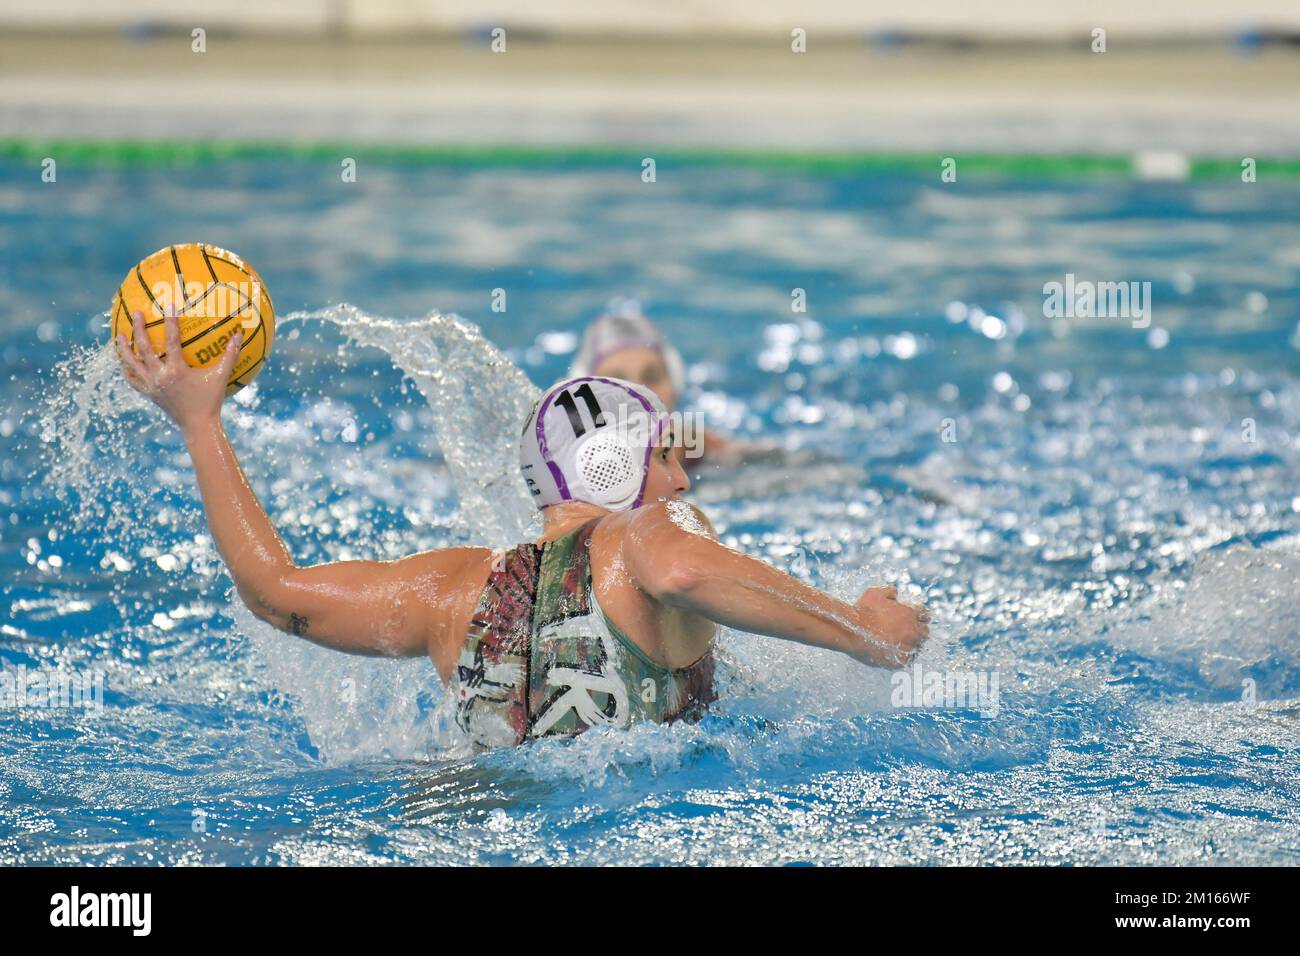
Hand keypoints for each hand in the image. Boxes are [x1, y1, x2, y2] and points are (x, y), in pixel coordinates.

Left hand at [115, 307, 242, 430]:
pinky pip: (132, 380)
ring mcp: (152, 386)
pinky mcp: (149, 394)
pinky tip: (124, 362)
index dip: (170, 321)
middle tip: (136, 313)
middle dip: (138, 329)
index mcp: (177, 370)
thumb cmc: (211, 400)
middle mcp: (161, 376)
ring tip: (119, 335)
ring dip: (124, 348)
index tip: (168, 305)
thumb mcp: (221, 377)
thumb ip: (230, 355)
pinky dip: (127, 370)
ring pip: (131, 364)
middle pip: (144, 348)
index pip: (172, 341)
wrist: (198, 425)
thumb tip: (239, 335)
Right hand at [850, 585, 930, 668]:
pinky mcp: (901, 660)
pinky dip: (905, 656)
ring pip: (918, 646)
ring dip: (912, 643)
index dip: (919, 615)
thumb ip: (889, 591)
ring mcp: (908, 646)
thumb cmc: (862, 610)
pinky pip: (910, 659)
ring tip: (900, 642)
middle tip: (907, 630)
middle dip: (918, 629)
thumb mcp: (875, 592)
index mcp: (911, 613)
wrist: (851, 631)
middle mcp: (913, 630)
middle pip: (925, 631)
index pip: (925, 614)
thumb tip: (896, 593)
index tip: (912, 617)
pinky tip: (896, 652)